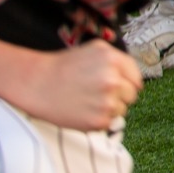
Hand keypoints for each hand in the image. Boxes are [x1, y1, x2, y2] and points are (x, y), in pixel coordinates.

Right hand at [9, 40, 142, 131]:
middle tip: (98, 95)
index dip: (128, 84)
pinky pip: (109, 122)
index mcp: (114, 60)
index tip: (119, 87)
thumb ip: (119, 61)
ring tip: (87, 101)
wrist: (37, 84)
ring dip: (109, 108)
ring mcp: (106, 101)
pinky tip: (82, 110)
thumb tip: (136, 79)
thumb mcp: (96, 50)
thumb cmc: (65, 67)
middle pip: (132, 95)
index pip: (136, 79)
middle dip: (120, 96)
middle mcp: (113, 80)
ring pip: (122, 109)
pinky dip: (98, 119)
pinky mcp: (98, 121)